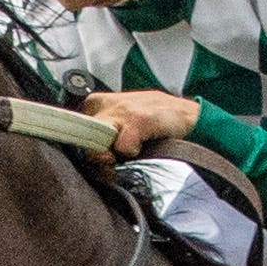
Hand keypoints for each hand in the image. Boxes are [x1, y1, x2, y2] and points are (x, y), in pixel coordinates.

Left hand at [80, 88, 206, 156]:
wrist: (192, 119)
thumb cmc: (157, 125)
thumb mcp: (125, 126)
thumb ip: (104, 139)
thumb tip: (92, 162)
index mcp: (99, 103)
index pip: (74, 131)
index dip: (87, 149)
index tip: (101, 157)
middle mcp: (106, 103)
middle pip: (83, 141)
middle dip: (98, 157)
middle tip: (115, 160)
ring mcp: (121, 109)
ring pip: (98, 145)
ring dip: (114, 156)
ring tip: (132, 151)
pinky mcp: (137, 118)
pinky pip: (123, 147)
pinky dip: (133, 153)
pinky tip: (146, 144)